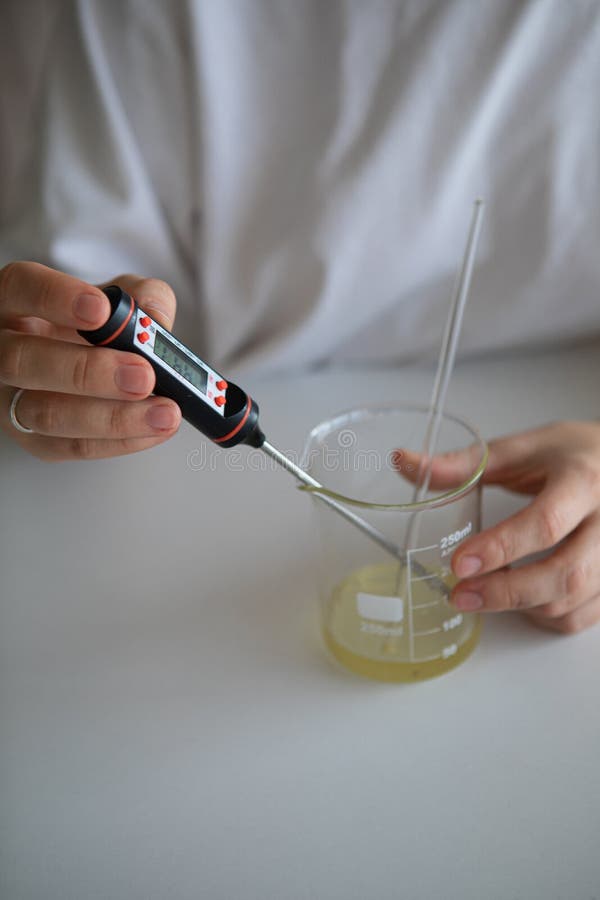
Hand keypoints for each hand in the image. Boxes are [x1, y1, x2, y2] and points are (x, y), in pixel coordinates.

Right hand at [0, 261, 180, 459]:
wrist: (80, 362)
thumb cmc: (92, 327)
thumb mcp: (117, 298)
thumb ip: (141, 296)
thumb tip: (156, 318)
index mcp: (14, 301)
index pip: (21, 289)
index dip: (57, 298)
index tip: (102, 310)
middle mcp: (1, 350)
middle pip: (24, 361)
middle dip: (90, 371)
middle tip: (143, 374)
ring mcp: (10, 399)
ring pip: (46, 413)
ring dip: (112, 417)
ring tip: (161, 413)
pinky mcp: (33, 439)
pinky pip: (71, 446)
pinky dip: (119, 441)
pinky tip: (152, 429)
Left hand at [395, 421, 599, 633]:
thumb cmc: (572, 453)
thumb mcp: (523, 448)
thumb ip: (465, 463)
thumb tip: (404, 463)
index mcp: (582, 480)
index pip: (546, 522)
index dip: (501, 548)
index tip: (459, 563)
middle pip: (565, 573)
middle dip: (507, 592)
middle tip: (460, 595)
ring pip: (573, 600)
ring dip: (521, 606)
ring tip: (481, 594)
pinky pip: (583, 616)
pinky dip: (546, 617)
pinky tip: (519, 602)